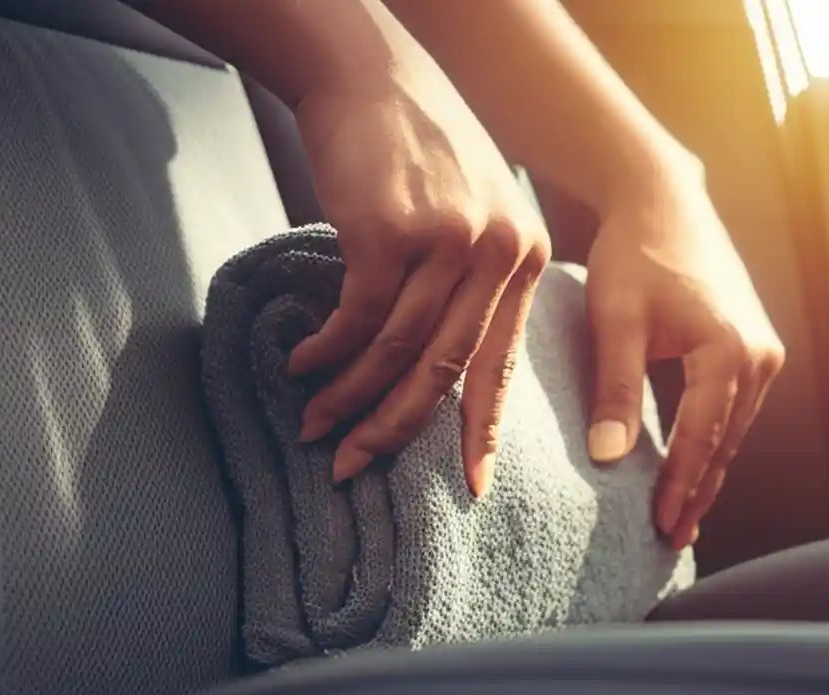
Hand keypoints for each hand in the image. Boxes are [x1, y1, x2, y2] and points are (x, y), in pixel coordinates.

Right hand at [287, 62, 549, 496]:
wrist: (371, 75)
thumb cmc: (415, 154)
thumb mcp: (469, 213)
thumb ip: (468, 283)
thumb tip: (433, 364)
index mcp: (525, 258)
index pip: (501, 363)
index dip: (480, 430)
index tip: (470, 485)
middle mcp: (500, 254)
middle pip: (445, 370)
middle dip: (393, 429)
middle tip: (351, 466)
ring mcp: (449, 243)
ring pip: (396, 351)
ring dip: (347, 396)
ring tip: (313, 424)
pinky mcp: (392, 233)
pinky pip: (357, 318)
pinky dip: (327, 350)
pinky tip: (303, 363)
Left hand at [585, 158, 784, 549]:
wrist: (662, 199)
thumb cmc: (633, 253)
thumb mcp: (614, 319)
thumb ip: (614, 387)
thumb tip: (607, 458)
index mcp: (729, 350)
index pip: (702, 439)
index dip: (678, 487)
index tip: (656, 528)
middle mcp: (759, 354)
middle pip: (726, 443)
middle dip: (698, 493)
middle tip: (668, 541)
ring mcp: (762, 350)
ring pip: (734, 430)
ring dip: (709, 473)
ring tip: (679, 518)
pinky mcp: (752, 345)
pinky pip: (735, 410)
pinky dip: (715, 442)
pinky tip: (694, 467)